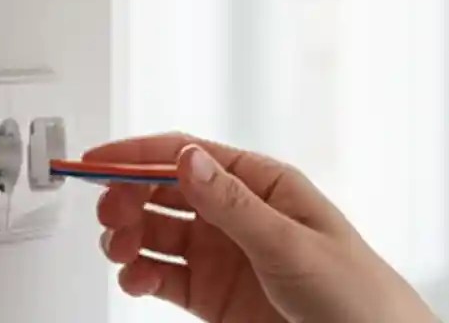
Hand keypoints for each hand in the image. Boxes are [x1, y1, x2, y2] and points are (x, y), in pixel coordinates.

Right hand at [87, 133, 437, 322]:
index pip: (192, 155)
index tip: (96, 160)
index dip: (140, 153)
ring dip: (129, 237)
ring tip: (119, 251)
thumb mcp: (291, 242)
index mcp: (264, 185)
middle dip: (128, 197)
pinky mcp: (213, 295)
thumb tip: (187, 159)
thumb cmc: (352, 287)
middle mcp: (239, 215)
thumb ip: (234, 205)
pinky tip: (136, 279)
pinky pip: (163, 277)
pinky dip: (140, 276)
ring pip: (157, 234)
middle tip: (109, 213)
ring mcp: (224, 255)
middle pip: (165, 192)